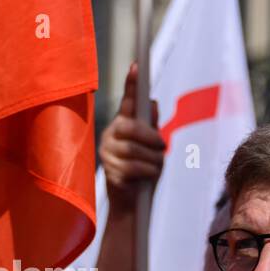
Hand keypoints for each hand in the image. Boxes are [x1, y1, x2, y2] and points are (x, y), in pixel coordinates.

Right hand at [99, 62, 164, 208]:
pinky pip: (135, 166)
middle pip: (130, 128)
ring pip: (134, 149)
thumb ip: (152, 127)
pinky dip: (148, 171)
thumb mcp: (153, 148)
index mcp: (121, 127)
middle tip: (161, 146)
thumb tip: (153, 103)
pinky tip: (146, 177)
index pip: (127, 102)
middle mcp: (110, 137)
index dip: (131, 85)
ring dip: (152, 158)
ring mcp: (107, 154)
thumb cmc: (143, 173)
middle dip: (150, 137)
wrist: (131, 205)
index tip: (137, 66)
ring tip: (154, 166)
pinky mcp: (110, 171)